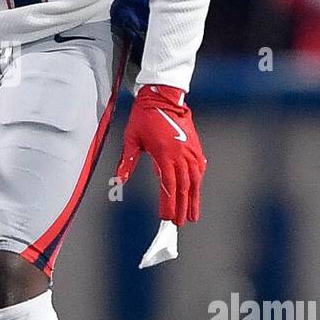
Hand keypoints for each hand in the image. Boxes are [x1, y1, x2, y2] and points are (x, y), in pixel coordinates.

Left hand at [115, 84, 205, 225]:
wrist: (163, 97)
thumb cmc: (145, 117)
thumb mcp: (131, 139)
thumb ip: (127, 162)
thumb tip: (120, 180)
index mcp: (164, 154)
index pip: (168, 185)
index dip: (169, 203)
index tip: (167, 218)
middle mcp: (180, 155)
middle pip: (184, 187)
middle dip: (182, 207)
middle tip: (180, 223)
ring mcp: (190, 150)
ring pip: (194, 180)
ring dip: (193, 198)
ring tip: (192, 214)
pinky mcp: (195, 146)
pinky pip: (199, 168)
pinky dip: (198, 181)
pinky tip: (196, 190)